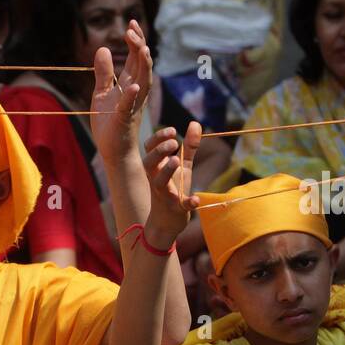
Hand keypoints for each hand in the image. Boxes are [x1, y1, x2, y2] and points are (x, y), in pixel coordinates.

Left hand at [90, 20, 151, 163]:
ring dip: (143, 66)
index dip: (135, 41)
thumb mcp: (102, 93)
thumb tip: (103, 48)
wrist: (113, 150)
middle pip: (142, 65)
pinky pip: (130, 106)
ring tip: (141, 48)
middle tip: (132, 29)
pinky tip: (134, 85)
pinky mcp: (124, 120)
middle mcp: (136, 92)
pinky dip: (132, 96)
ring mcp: (132, 105)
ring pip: (144, 82)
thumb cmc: (109, 124)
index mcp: (129, 85)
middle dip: (139, 47)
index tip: (130, 24)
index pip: (135, 58)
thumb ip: (104, 73)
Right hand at [141, 123, 201, 245]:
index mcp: (156, 168)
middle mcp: (155, 180)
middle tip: (173, 143)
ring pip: (159, 182)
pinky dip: (188, 203)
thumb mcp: (182, 166)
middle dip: (159, 151)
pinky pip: (180, 206)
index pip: (149, 149)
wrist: (167, 222)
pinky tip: (196, 199)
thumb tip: (195, 122)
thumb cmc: (173, 189)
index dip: (158, 138)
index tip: (173, 131)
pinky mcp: (175, 209)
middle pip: (148, 163)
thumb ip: (189, 146)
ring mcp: (164, 195)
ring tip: (177, 161)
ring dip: (166, 171)